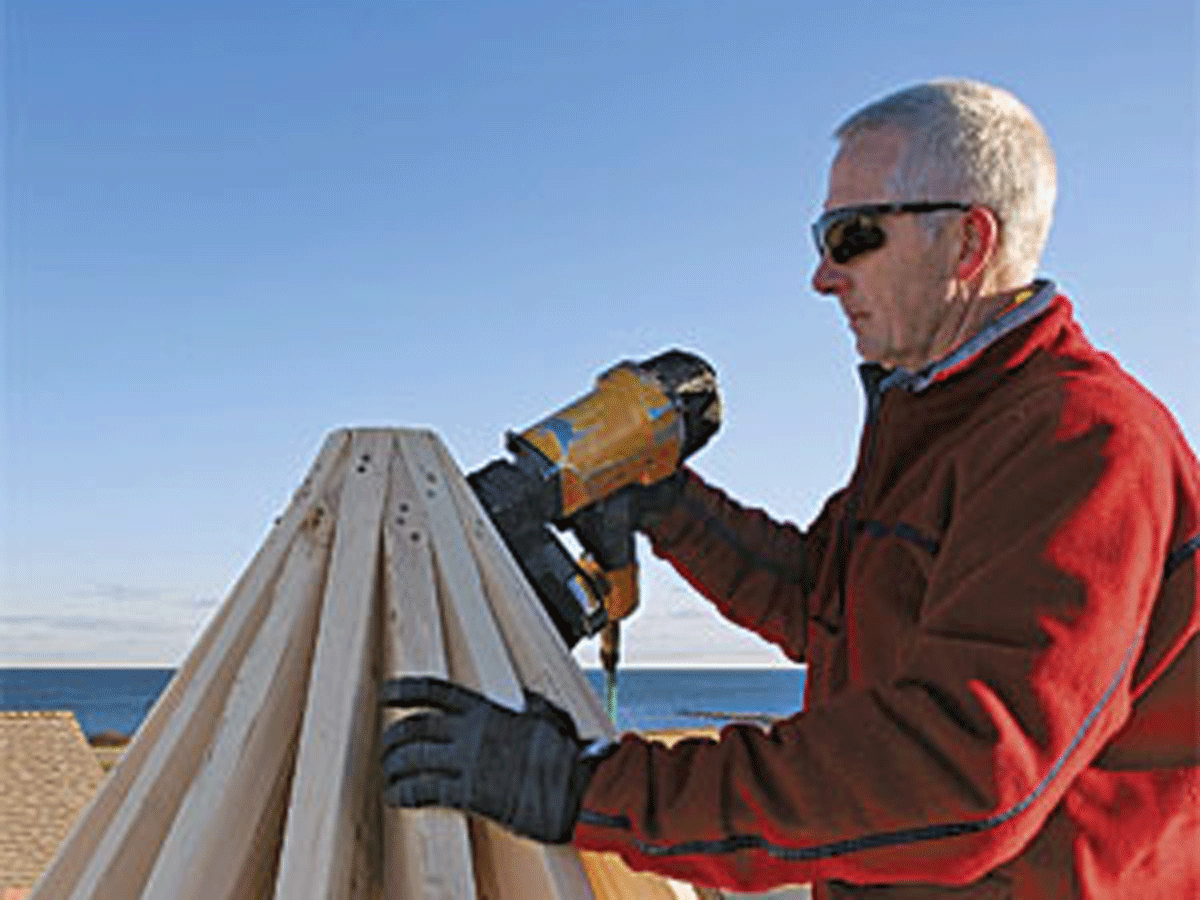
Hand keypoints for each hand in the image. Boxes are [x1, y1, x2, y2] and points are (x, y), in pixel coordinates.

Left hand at [380, 676, 610, 843]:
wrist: (578, 789)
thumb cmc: (569, 757)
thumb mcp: (551, 719)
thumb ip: (533, 707)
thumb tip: (527, 699)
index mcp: (489, 711)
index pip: (437, 693)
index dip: (405, 691)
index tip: (385, 694)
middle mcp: (473, 732)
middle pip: (415, 728)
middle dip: (393, 737)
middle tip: (387, 747)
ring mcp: (469, 762)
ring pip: (412, 759)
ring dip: (394, 768)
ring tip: (390, 776)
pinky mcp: (470, 794)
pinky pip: (424, 791)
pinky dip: (404, 794)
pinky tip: (397, 798)